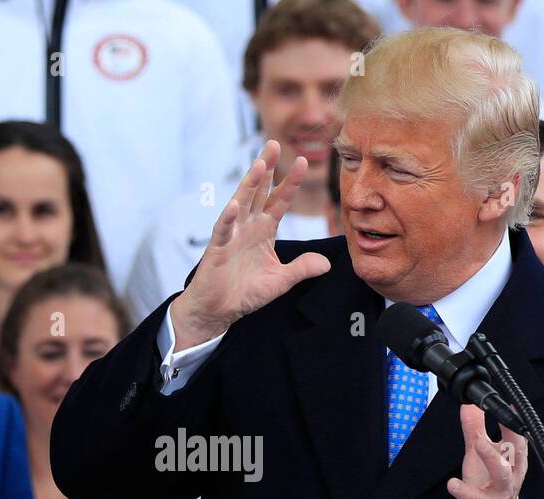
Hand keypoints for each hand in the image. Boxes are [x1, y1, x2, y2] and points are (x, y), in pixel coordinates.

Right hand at [169, 140, 330, 349]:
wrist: (218, 310)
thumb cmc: (245, 293)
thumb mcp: (280, 281)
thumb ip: (301, 269)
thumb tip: (326, 264)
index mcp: (264, 230)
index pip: (280, 201)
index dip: (291, 183)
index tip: (303, 161)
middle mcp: (248, 226)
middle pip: (259, 191)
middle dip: (266, 168)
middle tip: (273, 143)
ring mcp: (232, 234)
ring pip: (241, 202)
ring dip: (250, 184)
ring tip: (260, 165)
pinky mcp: (217, 248)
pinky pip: (223, 229)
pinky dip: (228, 218)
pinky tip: (235, 205)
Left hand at [447, 405, 527, 498]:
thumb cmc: (487, 484)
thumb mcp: (478, 454)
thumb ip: (475, 429)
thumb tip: (470, 404)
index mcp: (513, 458)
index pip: (518, 434)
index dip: (513, 417)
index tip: (506, 399)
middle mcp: (512, 474)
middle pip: (517, 451)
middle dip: (511, 433)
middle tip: (497, 414)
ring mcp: (501, 492)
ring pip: (502, 474)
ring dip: (491, 457)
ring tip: (477, 443)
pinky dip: (465, 492)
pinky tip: (452, 484)